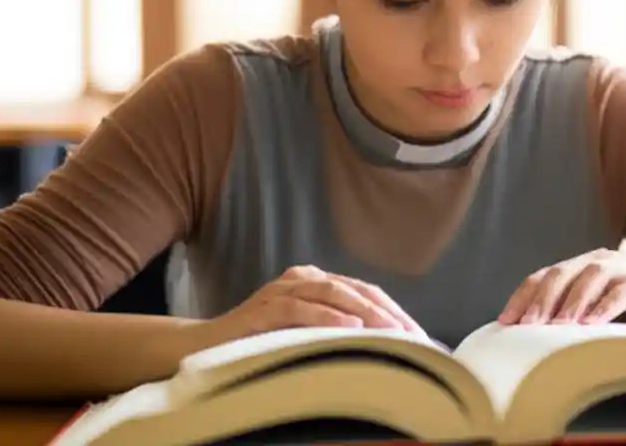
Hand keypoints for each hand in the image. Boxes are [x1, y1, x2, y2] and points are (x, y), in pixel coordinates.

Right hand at [215, 265, 425, 339]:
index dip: (393, 310)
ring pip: (332, 293)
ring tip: (389, 329)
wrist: (206, 347)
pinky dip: (327, 317)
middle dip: (386, 311)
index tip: (419, 335)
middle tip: (412, 334)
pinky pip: (300, 308)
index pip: (364, 291)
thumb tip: (385, 346)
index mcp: (315, 281)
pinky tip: (350, 328)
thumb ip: (336, 331)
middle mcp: (301, 278)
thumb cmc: (261, 343)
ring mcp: (281, 289)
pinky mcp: (264, 307)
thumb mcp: (306, 334)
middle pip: (354, 289)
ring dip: (364, 312)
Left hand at [497, 248, 625, 330]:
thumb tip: (525, 342)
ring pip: (592, 276)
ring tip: (558, 326)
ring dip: (573, 301)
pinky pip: (625, 290)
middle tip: (528, 326)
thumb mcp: (594, 318)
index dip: (522, 297)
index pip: (542, 276)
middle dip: (542, 300)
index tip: (505, 323)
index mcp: (580, 266)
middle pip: (562, 273)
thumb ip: (566, 321)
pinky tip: (593, 324)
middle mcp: (599, 260)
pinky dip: (607, 305)